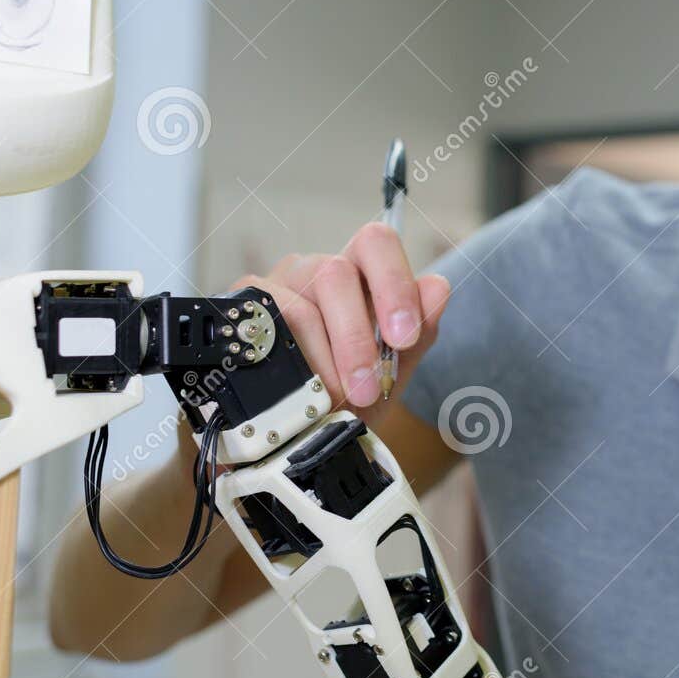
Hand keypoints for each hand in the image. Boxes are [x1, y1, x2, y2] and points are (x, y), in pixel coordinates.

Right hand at [228, 223, 450, 429]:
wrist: (296, 435)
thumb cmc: (348, 393)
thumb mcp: (392, 371)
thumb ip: (419, 332)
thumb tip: (438, 288)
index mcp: (357, 272)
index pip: (376, 242)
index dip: (394, 283)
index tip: (403, 337)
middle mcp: (313, 270)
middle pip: (337, 273)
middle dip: (358, 339)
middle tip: (369, 389)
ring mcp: (274, 288)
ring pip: (301, 308)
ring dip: (325, 364)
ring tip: (338, 402)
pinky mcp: (240, 312)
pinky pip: (265, 330)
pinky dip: (291, 369)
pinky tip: (302, 395)